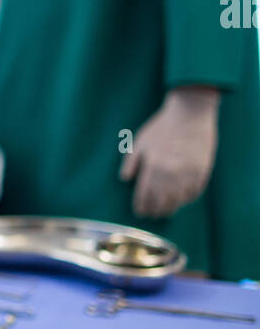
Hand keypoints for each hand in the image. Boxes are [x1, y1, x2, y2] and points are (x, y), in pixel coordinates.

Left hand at [120, 87, 219, 218]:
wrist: (191, 113)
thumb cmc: (162, 126)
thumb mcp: (140, 141)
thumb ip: (131, 162)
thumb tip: (125, 179)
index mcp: (153, 167)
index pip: (145, 196)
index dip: (141, 207)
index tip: (140, 212)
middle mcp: (171, 174)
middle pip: (162, 202)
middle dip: (155, 211)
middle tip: (152, 215)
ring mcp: (188, 174)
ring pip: (179, 201)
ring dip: (171, 208)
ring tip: (166, 210)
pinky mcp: (202, 171)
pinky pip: (194, 193)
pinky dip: (187, 199)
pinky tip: (181, 200)